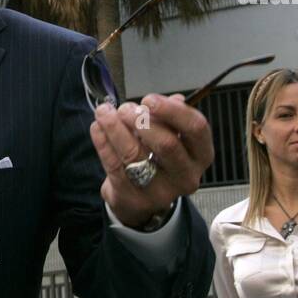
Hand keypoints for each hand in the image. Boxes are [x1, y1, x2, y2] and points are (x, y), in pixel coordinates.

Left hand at [89, 93, 213, 228]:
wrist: (139, 198)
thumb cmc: (157, 160)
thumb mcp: (171, 137)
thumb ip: (170, 118)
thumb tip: (173, 99)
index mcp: (201, 155)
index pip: (196, 128)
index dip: (172, 111)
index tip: (149, 99)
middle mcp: (186, 175)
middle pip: (166, 144)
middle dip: (141, 121)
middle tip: (125, 108)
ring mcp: (160, 191)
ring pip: (134, 153)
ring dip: (115, 128)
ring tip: (104, 112)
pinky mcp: (133, 197)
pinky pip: (114, 164)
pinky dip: (103, 142)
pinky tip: (97, 127)